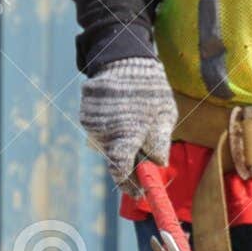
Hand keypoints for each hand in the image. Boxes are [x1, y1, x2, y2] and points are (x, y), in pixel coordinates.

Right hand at [79, 57, 177, 192]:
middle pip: (114, 160)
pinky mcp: (86, 115)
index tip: (139, 192)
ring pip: (107, 145)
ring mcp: (92, 123)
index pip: (120, 170)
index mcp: (125, 134)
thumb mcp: (165, 114)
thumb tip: (159, 164)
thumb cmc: (151, 88)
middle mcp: (104, 131)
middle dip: (127, 164)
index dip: (128, 184)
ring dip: (119, 144)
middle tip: (141, 160)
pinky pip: (99, 131)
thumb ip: (160, 140)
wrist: (124, 58)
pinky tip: (122, 114)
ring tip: (133, 123)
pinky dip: (111, 130)